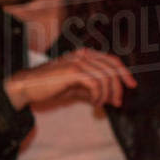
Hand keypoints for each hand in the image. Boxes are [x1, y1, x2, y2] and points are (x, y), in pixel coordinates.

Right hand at [3, 49, 136, 109]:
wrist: (28, 86)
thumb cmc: (49, 87)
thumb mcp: (75, 88)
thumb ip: (92, 90)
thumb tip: (111, 97)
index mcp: (84, 55)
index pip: (111, 60)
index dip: (124, 72)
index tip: (131, 85)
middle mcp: (82, 55)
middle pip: (112, 67)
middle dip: (118, 86)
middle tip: (117, 102)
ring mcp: (77, 61)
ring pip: (105, 76)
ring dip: (107, 94)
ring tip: (101, 104)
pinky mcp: (73, 71)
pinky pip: (96, 84)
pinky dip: (98, 96)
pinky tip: (93, 103)